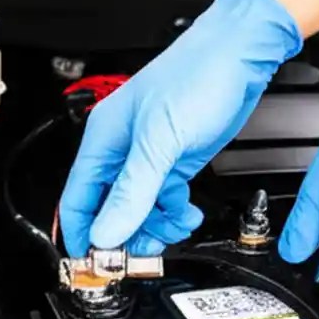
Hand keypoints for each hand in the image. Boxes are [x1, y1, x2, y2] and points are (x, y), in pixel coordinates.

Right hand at [57, 0, 301, 256]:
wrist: (240, 53)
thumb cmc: (195, 76)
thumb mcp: (160, 141)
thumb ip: (133, 191)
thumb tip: (107, 231)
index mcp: (104, 142)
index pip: (77, 199)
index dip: (82, 233)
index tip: (92, 265)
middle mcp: (122, 151)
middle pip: (109, 209)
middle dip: (123, 234)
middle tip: (139, 257)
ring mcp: (150, 156)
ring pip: (139, 208)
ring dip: (154, 226)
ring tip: (173, 228)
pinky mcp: (176, 159)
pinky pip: (165, 199)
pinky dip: (174, 213)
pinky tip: (186, 213)